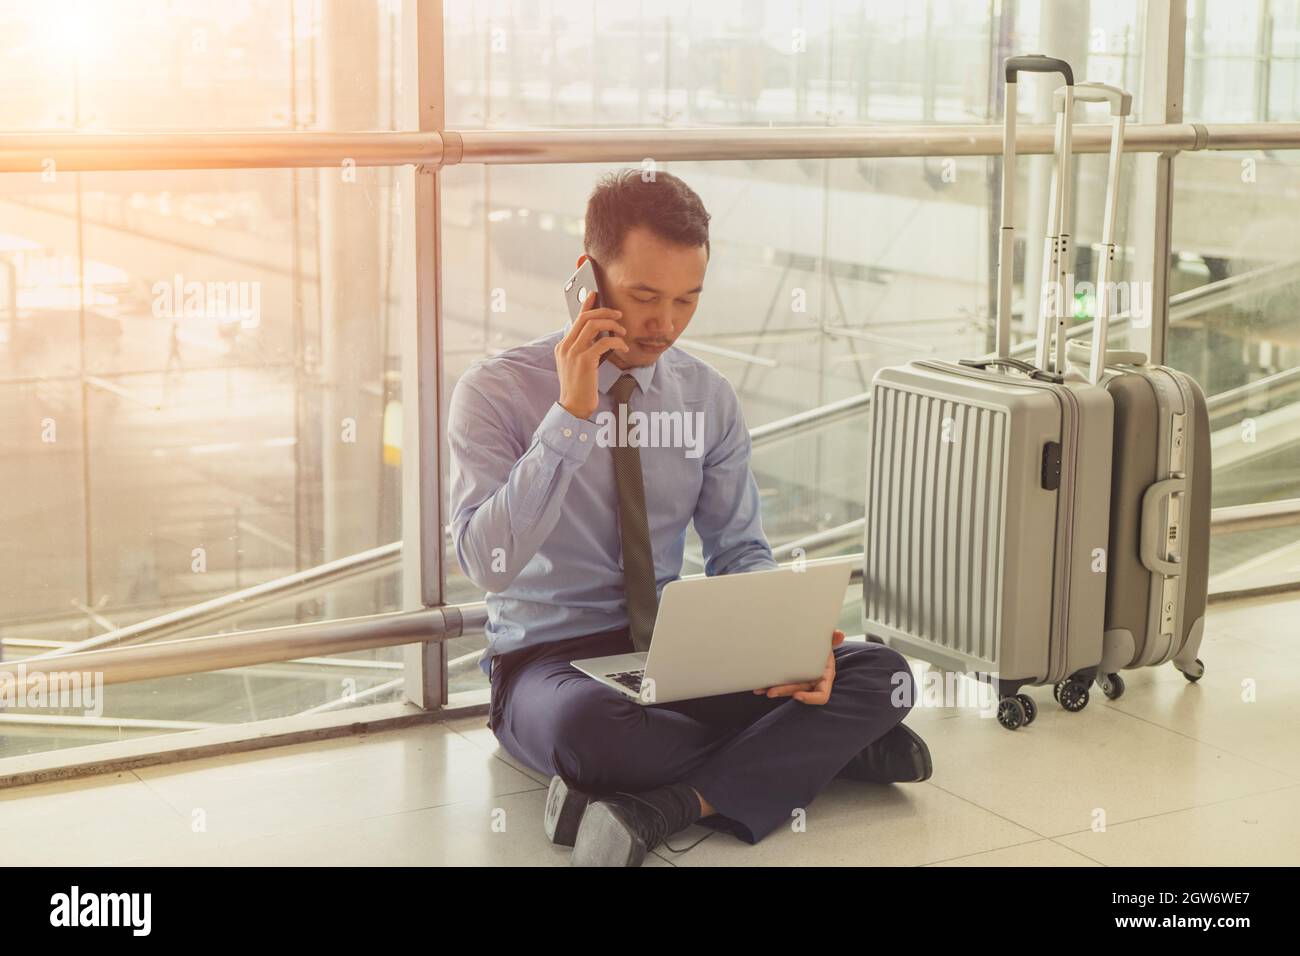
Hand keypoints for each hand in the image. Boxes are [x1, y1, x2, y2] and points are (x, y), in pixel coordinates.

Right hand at [555, 291, 628, 418]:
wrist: (574, 407)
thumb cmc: (580, 388)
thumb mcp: (578, 365)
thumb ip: (584, 350)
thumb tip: (600, 336)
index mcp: (563, 346)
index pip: (576, 320)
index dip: (586, 305)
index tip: (596, 295)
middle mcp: (566, 347)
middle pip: (585, 318)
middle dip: (604, 312)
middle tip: (618, 315)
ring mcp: (574, 353)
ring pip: (593, 325)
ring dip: (611, 325)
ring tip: (622, 332)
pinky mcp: (584, 361)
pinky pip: (603, 342)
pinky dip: (616, 342)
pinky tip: (623, 346)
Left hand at [753, 629, 844, 704]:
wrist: (813, 642)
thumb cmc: (823, 644)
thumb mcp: (828, 641)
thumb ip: (833, 639)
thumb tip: (840, 634)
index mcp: (824, 677)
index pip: (821, 695)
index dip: (810, 698)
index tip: (796, 695)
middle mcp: (812, 682)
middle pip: (799, 691)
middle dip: (785, 692)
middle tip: (770, 692)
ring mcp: (800, 681)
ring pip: (787, 689)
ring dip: (774, 689)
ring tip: (760, 690)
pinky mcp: (789, 678)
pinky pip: (780, 682)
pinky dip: (769, 683)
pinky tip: (758, 685)